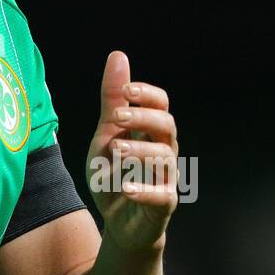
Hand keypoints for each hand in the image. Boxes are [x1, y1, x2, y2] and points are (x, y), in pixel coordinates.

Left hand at [85, 50, 178, 250]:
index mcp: (150, 131)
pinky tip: (126, 186)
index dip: (148, 95)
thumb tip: (118, 55)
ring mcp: (165, 178)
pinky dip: (144, 190)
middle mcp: (163, 151)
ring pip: (164, 158)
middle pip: (167, 126)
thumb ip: (113, 99)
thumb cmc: (115, 172)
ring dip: (139, 151)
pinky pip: (162, 196)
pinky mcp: (162, 205)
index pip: (161, 105)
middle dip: (144, 117)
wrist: (118, 220)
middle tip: (117, 117)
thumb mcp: (107, 132)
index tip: (127, 90)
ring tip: (115, 150)